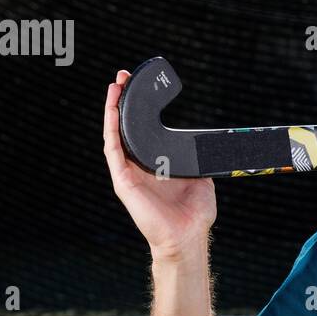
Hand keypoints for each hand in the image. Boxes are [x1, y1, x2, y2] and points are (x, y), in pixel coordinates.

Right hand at [104, 69, 217, 259]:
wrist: (187, 237)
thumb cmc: (194, 214)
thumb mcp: (200, 178)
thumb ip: (196, 160)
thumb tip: (205, 146)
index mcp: (154, 165)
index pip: (140, 133)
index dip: (136, 111)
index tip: (136, 88)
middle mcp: (138, 167)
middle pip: (124, 129)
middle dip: (121, 102)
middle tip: (122, 78)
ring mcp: (128, 173)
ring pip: (115, 135)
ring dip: (112, 110)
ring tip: (114, 86)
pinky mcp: (123, 181)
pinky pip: (113, 151)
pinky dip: (111, 129)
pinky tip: (111, 110)